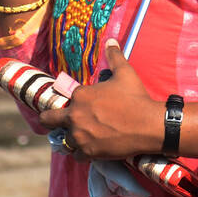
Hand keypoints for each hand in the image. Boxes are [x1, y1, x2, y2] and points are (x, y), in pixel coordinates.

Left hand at [38, 40, 162, 159]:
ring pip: (64, 141)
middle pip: (48, 120)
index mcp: (80, 95)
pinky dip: (82, 153)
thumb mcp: (125, 73)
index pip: (65, 99)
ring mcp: (80, 135)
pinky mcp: (88, 151)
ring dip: (72, 139)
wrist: (149, 124)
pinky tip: (91, 149)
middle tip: (59, 123)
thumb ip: (114, 56)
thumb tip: (111, 40)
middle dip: (51, 120)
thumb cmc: (136, 98)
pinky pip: (76, 155)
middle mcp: (75, 115)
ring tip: (83, 138)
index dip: (73, 103)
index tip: (80, 107)